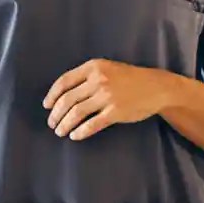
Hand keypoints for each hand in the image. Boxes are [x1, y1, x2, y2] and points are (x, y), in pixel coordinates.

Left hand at [42, 59, 170, 140]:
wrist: (156, 87)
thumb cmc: (130, 78)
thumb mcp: (108, 68)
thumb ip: (88, 76)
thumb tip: (63, 93)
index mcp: (94, 67)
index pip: (64, 82)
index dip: (52, 96)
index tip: (47, 106)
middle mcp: (99, 80)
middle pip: (67, 100)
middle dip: (56, 114)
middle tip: (52, 124)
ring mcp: (107, 97)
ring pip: (76, 113)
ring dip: (64, 124)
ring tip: (60, 132)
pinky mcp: (116, 112)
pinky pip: (92, 125)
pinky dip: (80, 132)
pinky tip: (75, 135)